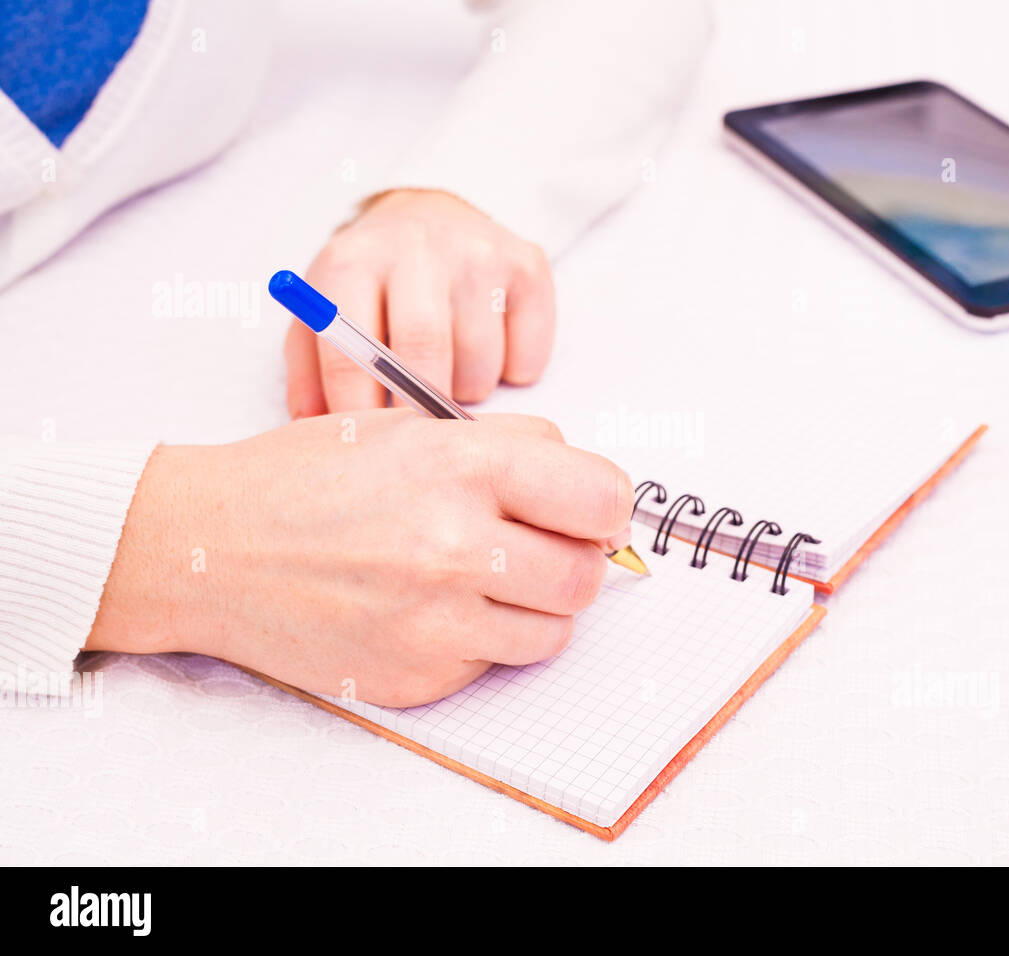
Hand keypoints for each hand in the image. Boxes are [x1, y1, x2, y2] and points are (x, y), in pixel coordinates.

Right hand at [88, 411, 633, 706]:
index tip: (589, 511)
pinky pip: (495, 663)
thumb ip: (506, 447)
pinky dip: (482, 639)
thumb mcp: (408, 426)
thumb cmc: (305, 478)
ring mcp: (436, 618)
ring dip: (534, 606)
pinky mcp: (416, 674)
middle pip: (586, 575)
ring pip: (555, 630)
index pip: (602, 499)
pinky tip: (432, 608)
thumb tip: (584, 485)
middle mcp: (455, 544)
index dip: (604, 506)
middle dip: (572, 560)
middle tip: (534, 546)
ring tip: (480, 578)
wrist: (210, 546)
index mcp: (462, 466)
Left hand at [284, 189, 554, 415]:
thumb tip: (315, 427)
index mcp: (353, 262)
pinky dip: (513, 372)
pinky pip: (527, 354)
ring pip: (481, 361)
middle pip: (425, 349)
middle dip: (422, 405)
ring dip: (469, 389)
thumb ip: (311, 373)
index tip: (370, 442)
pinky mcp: (528, 264)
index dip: (359, 408)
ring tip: (453, 374)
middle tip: (421, 429)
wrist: (423, 215)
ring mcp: (477, 252)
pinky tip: (492, 352)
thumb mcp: (322, 316)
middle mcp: (416, 248)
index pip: (352, 350)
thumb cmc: (370, 285)